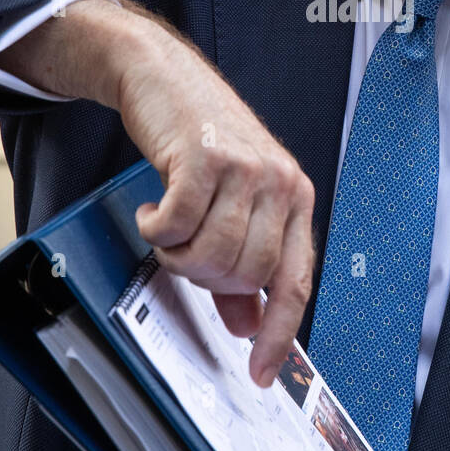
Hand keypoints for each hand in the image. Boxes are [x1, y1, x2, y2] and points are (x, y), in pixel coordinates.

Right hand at [117, 21, 316, 386]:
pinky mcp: (204, 156)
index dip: (279, 333)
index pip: (296, 281)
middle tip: (185, 255)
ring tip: (170, 230)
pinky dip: (157, 228)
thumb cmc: (202, 139)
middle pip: (248, 274)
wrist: (165, 77)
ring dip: (180, 256)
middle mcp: (279, 182)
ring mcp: (245, 167)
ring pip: (214, 255)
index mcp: (296, 197)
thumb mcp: (236, 199)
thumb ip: (243, 263)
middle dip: (209, 280)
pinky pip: (178, 226)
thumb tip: (247, 323)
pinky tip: (153, 209)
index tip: (262, 373)